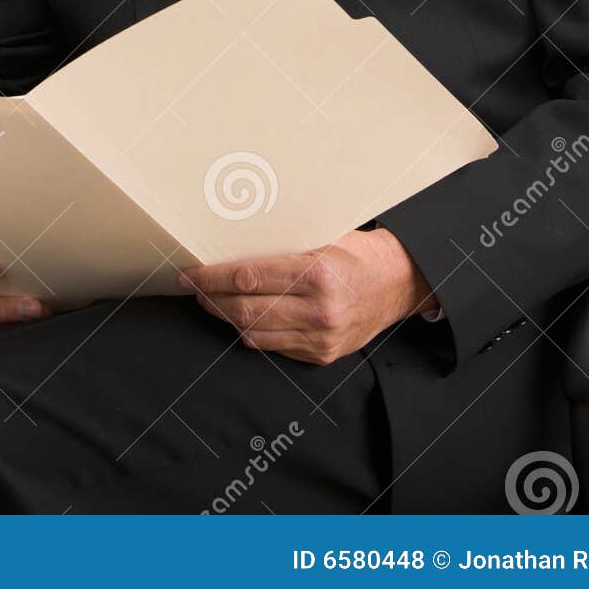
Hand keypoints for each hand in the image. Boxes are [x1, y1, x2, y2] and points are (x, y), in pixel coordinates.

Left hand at [178, 228, 435, 364]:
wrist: (397, 283)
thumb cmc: (355, 252)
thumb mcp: (323, 235)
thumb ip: (282, 241)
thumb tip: (230, 233)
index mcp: (316, 273)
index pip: (249, 278)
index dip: (213, 277)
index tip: (191, 272)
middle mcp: (319, 310)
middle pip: (246, 310)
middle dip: (211, 299)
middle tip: (192, 287)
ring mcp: (320, 338)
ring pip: (255, 334)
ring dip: (226, 318)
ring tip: (209, 302)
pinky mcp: (321, 355)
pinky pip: (273, 347)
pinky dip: (251, 332)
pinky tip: (239, 317)